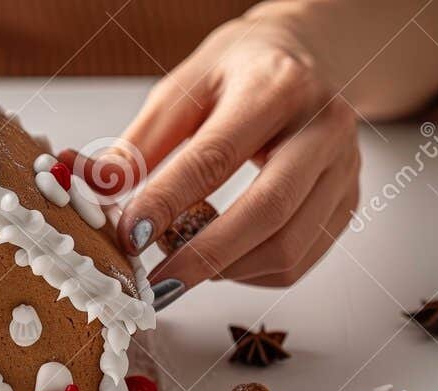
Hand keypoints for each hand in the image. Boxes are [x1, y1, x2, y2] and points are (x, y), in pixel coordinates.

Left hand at [83, 19, 359, 300]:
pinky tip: (222, 257)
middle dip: (204, 258)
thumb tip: (90, 190)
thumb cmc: (237, 72)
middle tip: (156, 285)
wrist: (303, 57)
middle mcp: (323, 127)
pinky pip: (299, 259)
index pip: (217, 156)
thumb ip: (140, 144)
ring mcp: (344, 169)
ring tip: (185, 262)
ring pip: (288, 246)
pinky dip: (251, 272)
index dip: (169, 202)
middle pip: (267, 211)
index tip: (130, 237)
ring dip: (227, 270)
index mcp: (277, 87)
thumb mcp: (182, 88)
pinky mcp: (347, 202)